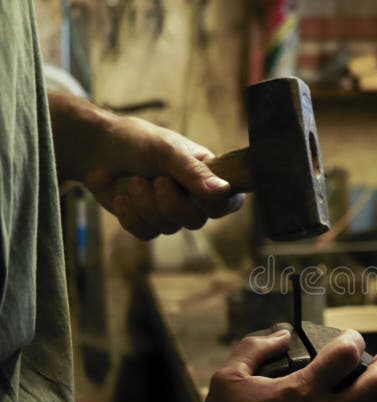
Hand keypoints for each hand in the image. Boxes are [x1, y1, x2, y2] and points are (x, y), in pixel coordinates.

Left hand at [84, 115, 243, 239]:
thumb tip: (224, 192)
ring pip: (169, 228)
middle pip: (196, 221)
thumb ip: (193, 172)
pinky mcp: (146, 221)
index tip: (197, 194)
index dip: (216, 205)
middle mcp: (192, 196)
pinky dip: (131, 216)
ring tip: (134, 181)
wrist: (95, 148)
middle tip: (156, 180)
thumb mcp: (166, 150)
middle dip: (170, 203)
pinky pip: (147, 233)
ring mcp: (169, 210)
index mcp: (207, 175)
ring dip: (146, 205)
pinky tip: (122, 197)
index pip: (229, 202)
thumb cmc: (136, 140)